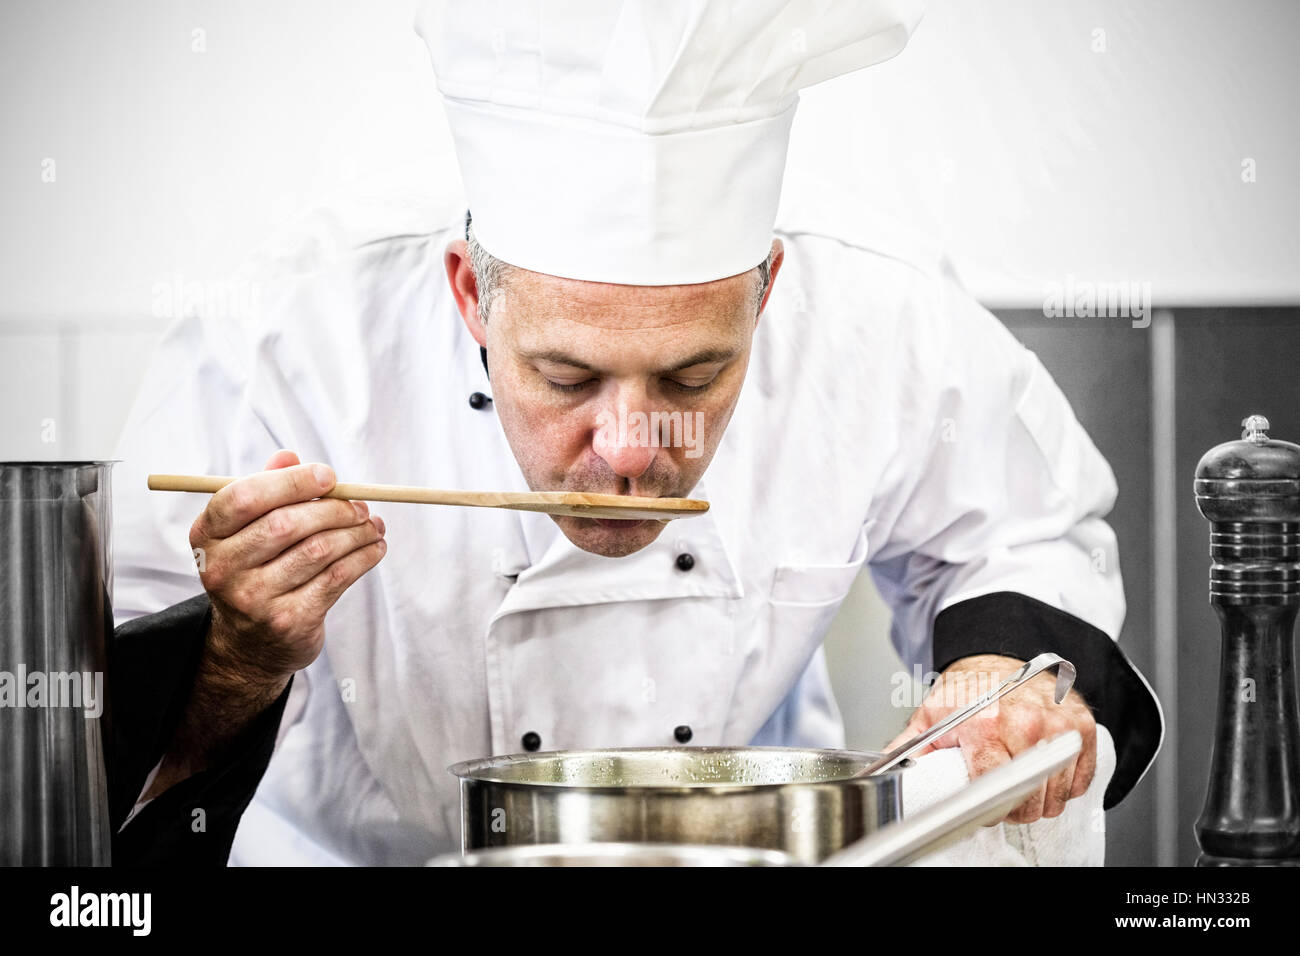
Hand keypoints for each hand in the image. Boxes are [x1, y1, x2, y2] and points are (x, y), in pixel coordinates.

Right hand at [189, 450, 386, 687]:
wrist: (250, 644)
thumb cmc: (256, 570)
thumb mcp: (247, 531)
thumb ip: (266, 490)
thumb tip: (289, 456)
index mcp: (207, 536)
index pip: (244, 497)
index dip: (291, 481)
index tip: (329, 476)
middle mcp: (223, 568)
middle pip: (285, 524)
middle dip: (333, 508)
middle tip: (360, 505)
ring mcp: (254, 599)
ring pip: (318, 550)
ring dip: (356, 532)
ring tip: (372, 525)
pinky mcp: (288, 621)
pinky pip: (336, 578)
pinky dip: (363, 557)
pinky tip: (375, 547)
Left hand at [883, 653, 1097, 823]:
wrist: (998, 659)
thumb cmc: (967, 691)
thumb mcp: (930, 717)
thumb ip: (907, 749)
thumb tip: (883, 774)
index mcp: (985, 723)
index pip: (994, 791)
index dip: (987, 809)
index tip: (981, 807)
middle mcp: (1026, 723)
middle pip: (1029, 801)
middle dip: (1013, 807)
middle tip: (999, 790)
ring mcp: (1058, 725)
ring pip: (1056, 797)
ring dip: (1039, 799)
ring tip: (1019, 777)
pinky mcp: (1082, 726)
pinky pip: (1079, 781)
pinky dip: (1064, 784)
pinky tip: (1043, 768)